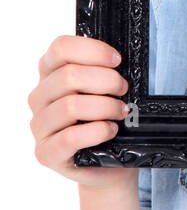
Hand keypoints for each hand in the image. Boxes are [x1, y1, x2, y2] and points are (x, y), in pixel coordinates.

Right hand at [28, 35, 135, 188]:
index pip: (61, 47)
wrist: (107, 162)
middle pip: (69, 76)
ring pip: (71, 106)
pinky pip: (71, 137)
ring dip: (105, 107)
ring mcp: (39, 126)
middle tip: (124, 90)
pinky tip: (110, 130)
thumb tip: (118, 57)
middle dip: (107, 81)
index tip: (117, 60)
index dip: (93, 50)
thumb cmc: (106, 118)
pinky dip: (97, 131)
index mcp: (50, 72)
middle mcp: (39, 97)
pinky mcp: (46, 153)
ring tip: (121, 112)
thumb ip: (101, 69)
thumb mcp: (102, 88)